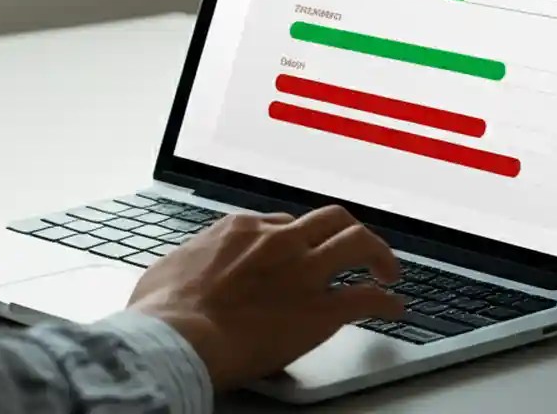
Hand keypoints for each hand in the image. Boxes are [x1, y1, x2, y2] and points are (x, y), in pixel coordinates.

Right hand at [128, 206, 403, 390]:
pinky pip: (367, 297)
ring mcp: (303, 272)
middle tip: (354, 247)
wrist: (178, 337)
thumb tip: (181, 273)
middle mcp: (279, 241)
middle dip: (344, 230)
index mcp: (241, 229)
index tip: (300, 253)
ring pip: (357, 242)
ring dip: (378, 254)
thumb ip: (190, 263)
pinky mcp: (321, 310)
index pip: (282, 223)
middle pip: (328, 219)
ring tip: (388, 269)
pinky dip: (386, 301)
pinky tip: (394, 308)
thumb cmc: (163, 311)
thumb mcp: (168, 269)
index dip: (295, 239)